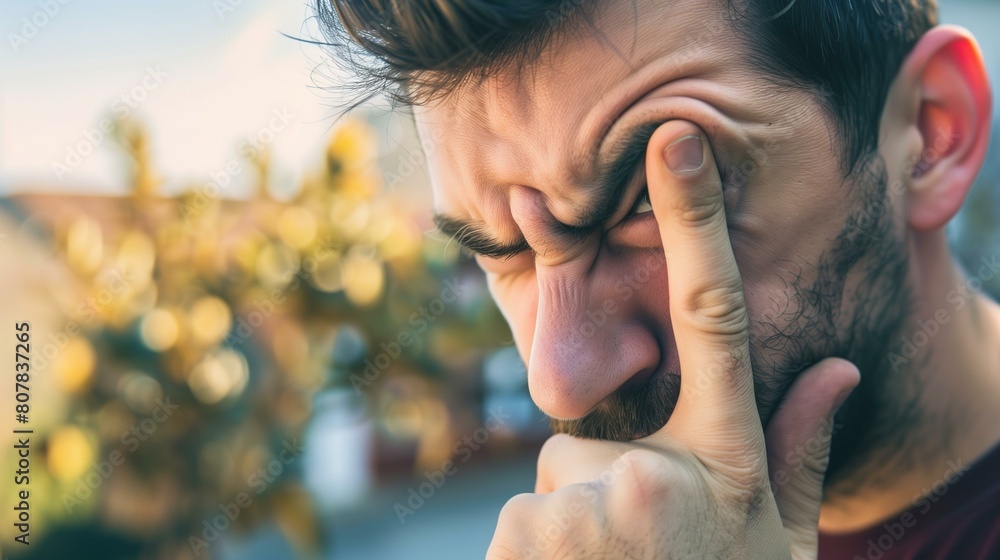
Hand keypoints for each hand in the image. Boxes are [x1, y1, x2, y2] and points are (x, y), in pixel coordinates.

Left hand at [486, 121, 859, 559]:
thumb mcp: (781, 543)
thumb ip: (802, 454)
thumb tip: (834, 373)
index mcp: (724, 461)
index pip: (713, 320)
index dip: (695, 225)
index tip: (675, 144)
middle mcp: (657, 476)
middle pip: (583, 439)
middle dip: (597, 487)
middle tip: (636, 550)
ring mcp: (588, 511)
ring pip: (551, 483)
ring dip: (570, 527)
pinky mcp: (527, 537)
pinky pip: (517, 521)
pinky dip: (535, 555)